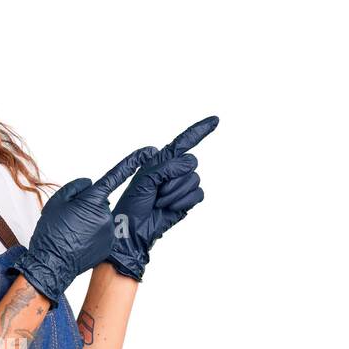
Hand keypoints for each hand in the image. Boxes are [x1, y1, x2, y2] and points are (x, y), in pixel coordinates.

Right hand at [8, 145, 159, 307]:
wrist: (52, 264)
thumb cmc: (51, 233)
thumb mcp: (57, 202)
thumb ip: (76, 187)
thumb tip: (90, 184)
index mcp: (93, 200)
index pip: (116, 176)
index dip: (132, 162)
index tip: (147, 153)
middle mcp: (106, 214)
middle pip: (100, 202)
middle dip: (88, 207)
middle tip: (71, 221)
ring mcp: (109, 230)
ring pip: (101, 218)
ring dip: (90, 222)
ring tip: (74, 235)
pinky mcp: (109, 244)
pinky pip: (103, 233)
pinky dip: (93, 235)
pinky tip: (80, 243)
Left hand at [107, 116, 218, 281]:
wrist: (134, 228)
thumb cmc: (133, 203)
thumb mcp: (145, 179)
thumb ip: (166, 167)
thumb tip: (189, 165)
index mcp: (161, 160)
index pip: (183, 142)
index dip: (199, 130)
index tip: (215, 120)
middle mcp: (173, 171)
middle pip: (191, 163)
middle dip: (174, 179)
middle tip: (157, 192)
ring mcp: (181, 186)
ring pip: (194, 180)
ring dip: (176, 193)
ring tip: (160, 201)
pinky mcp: (187, 200)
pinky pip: (198, 194)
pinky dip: (183, 201)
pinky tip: (170, 208)